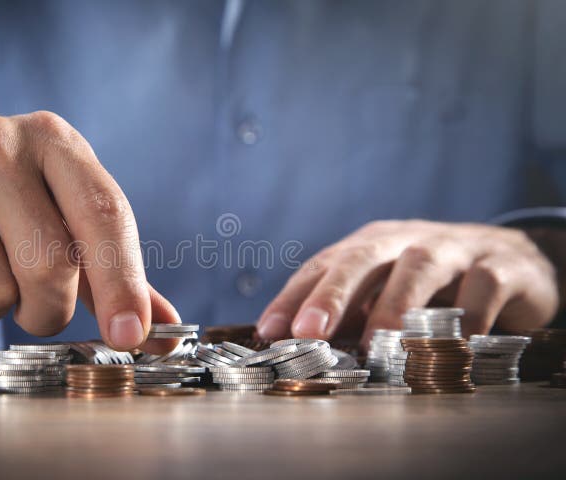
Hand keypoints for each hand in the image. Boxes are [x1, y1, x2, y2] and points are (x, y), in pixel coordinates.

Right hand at [0, 112, 179, 351]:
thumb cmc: (3, 208)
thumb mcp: (63, 219)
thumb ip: (114, 274)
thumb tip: (165, 334)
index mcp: (54, 140)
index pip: (103, 214)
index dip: (123, 283)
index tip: (131, 336)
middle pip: (49, 268)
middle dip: (48, 311)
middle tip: (33, 302)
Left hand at [256, 220, 559, 349]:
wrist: (513, 258)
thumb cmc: (433, 282)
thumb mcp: (386, 291)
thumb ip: (349, 314)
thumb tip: (298, 347)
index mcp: (371, 244)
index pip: (323, 266)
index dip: (294, 298)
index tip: (270, 331)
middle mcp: (406, 240)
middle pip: (362, 258)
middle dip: (332, 295)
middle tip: (309, 332)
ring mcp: (454, 248)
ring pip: (419, 267)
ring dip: (395, 306)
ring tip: (377, 345)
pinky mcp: (500, 266)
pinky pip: (482, 287)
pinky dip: (467, 317)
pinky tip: (455, 346)